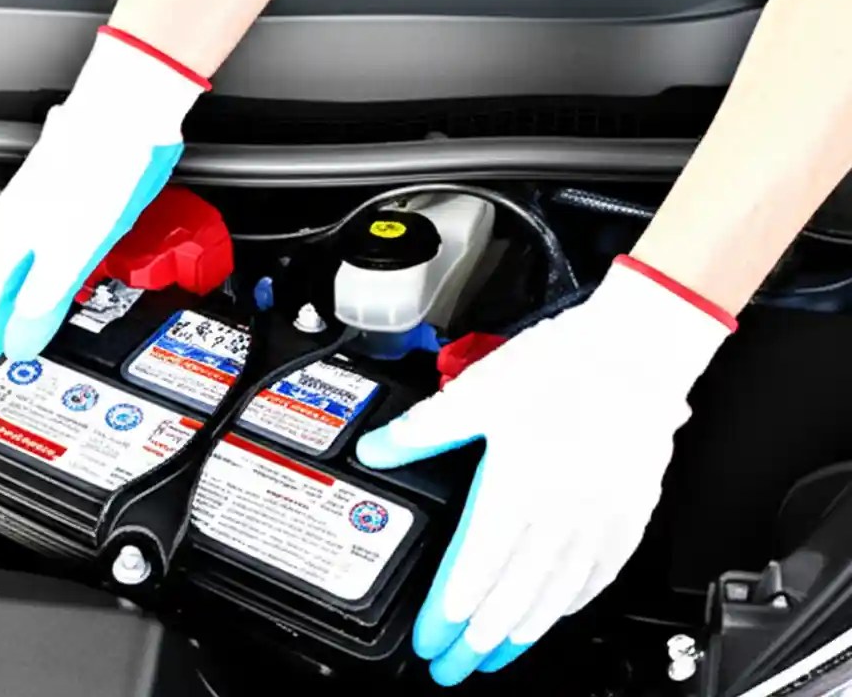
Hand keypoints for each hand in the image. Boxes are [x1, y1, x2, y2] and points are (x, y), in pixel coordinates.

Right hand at [0, 27, 205, 367]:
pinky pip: (54, 249)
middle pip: (8, 288)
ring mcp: (43, 209)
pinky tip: (75, 278)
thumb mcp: (67, 254)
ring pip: (31, 267)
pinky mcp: (70, 199)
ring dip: (35, 300)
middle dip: (12, 324)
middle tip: (21, 356)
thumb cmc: (97, 172)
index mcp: (9, 240)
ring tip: (43, 328)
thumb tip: (21, 343)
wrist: (126, 116)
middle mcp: (19, 224)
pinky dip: (57, 275)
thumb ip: (42, 303)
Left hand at [357, 256, 734, 685]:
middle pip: (511, 596)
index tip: (429, 638)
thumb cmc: (564, 366)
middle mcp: (559, 514)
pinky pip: (597, 575)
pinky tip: (553, 615)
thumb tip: (377, 449)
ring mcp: (598, 519)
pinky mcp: (628, 515)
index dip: (447, 612)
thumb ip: (423, 430)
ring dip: (521, 632)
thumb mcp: (479, 392)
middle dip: (476, 640)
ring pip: (555, 594)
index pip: (474, 570)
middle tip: (452, 669)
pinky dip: (570, 603)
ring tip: (495, 658)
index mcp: (517, 489)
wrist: (638, 351)